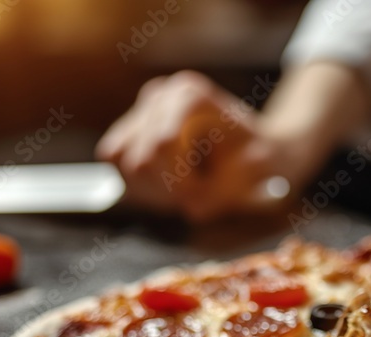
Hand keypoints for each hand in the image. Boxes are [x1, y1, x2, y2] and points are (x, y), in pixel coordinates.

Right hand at [96, 71, 297, 223]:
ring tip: (183, 188)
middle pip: (138, 159)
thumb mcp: (254, 171)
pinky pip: (115, 164)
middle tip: (196, 194)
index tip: (204, 196)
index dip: (179, 182)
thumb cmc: (253, 157)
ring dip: (152, 188)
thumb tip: (190, 207)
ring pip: (122, 163)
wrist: (248, 148)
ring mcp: (141, 111)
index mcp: (190, 96)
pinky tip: (167, 185)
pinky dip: (139, 185)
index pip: (161, 145)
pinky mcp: (128, 131)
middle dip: (167, 188)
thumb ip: (224, 190)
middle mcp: (160, 96)